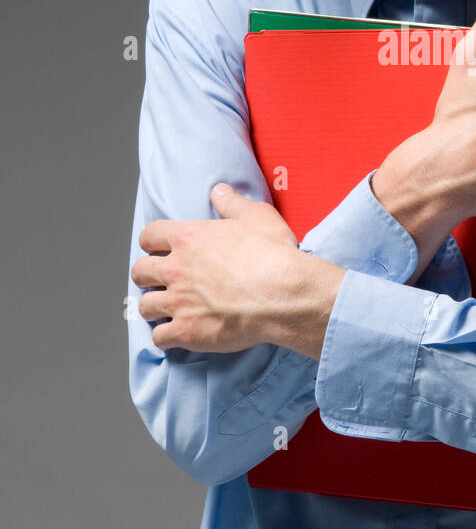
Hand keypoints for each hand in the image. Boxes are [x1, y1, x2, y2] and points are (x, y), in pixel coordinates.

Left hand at [131, 184, 344, 357]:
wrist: (284, 294)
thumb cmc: (273, 254)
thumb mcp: (256, 216)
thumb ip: (232, 203)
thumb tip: (219, 190)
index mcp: (188, 238)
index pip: (149, 236)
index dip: (152, 242)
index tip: (157, 248)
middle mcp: (176, 269)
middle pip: (139, 272)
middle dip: (146, 275)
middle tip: (158, 280)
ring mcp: (178, 302)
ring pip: (145, 306)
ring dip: (154, 307)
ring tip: (164, 309)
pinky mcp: (186, 331)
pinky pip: (159, 338)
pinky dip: (165, 337)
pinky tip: (176, 334)